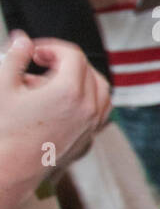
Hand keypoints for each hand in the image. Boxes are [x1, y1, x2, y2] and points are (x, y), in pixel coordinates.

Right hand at [0, 32, 109, 190]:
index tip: (34, 52)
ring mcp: (91, 125)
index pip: (73, 55)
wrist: (8, 169)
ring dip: (82, 78)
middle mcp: (88, 108)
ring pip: (101, 91)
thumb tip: (23, 40)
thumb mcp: (2, 86)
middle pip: (89, 70)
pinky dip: (90, 99)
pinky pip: (101, 111)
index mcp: (69, 92)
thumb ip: (14, 57)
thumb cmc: (4, 131)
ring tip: (54, 80)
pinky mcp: (88, 138)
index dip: (52, 47)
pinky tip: (64, 101)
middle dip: (66, 61)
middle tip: (42, 63)